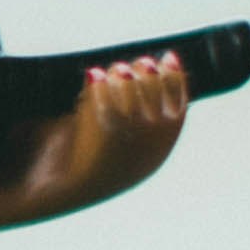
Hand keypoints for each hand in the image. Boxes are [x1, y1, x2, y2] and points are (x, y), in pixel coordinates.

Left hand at [25, 50, 189, 214]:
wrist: (70, 190)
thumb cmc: (101, 164)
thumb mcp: (136, 144)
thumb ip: (151, 114)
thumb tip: (157, 68)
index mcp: (166, 138)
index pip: (178, 91)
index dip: (172, 71)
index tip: (166, 58)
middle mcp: (155, 133)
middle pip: (152, 79)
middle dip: (140, 68)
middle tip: (124, 69)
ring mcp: (133, 129)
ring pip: (128, 80)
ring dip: (116, 72)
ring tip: (104, 75)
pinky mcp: (105, 126)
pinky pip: (105, 89)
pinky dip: (97, 80)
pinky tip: (92, 76)